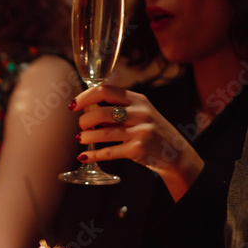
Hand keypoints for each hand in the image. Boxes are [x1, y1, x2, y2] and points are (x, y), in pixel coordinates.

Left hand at [73, 84, 203, 198]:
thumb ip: (116, 107)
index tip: (73, 105)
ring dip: (86, 137)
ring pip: (104, 133)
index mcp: (137, 99)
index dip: (85, 97)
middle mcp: (140, 113)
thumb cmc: (149, 129)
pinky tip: (83, 156)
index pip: (106, 90)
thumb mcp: (138, 112)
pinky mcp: (138, 149)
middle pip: (102, 112)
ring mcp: (141, 131)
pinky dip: (93, 155)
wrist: (174, 151)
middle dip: (85, 120)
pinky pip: (109, 152)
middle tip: (81, 127)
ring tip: (80, 139)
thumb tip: (85, 107)